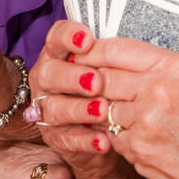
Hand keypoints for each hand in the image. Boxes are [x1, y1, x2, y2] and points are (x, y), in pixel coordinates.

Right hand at [28, 21, 160, 178]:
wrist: (100, 131)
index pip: (56, 37)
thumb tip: (132, 49)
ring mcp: (47, 109)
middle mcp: (46, 80)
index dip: (68, 37)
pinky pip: (65, 139)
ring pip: (54, 108)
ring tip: (102, 111)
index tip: (87, 40)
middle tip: (96, 81)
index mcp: (58, 55)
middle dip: (72, 76)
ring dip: (79, 109)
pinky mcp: (55, 137)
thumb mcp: (109, 69)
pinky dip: (85, 140)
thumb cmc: (106, 89)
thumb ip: (111, 58)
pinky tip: (103, 140)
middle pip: (48, 73)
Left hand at [77, 38, 178, 178]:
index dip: (93, 50)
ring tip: (124, 113)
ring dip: (107, 110)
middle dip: (94, 80)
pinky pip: (112, 134)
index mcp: (173, 66)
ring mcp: (145, 122)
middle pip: (103, 77)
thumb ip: (159, 64)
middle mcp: (157, 90)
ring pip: (104, 107)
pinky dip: (117, 134)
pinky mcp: (138, 149)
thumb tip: (119, 57)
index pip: (116, 49)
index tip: (83, 52)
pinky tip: (135, 134)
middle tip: (89, 82)